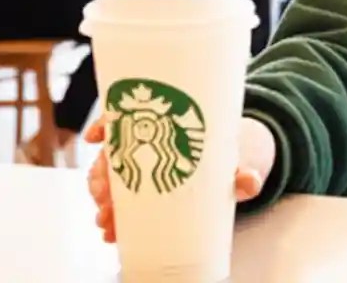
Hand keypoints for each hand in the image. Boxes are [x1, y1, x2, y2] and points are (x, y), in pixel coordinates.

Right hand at [87, 115, 276, 243]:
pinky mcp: (146, 191)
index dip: (106, 124)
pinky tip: (111, 230)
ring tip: (106, 218)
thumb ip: (243, 172)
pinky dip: (113, 215)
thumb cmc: (232, 151)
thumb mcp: (238, 158)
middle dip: (101, 174)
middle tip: (105, 196)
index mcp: (164, 125)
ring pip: (109, 177)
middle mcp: (148, 143)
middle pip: (112, 153)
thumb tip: (250, 182)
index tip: (96, 138)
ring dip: (101, 197)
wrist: (239, 162)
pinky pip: (121, 201)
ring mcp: (143, 166)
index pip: (125, 116)